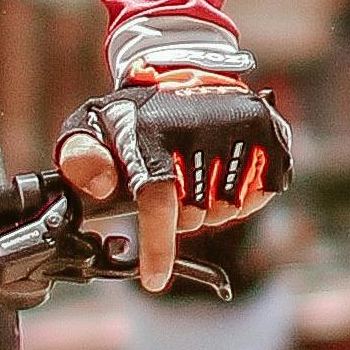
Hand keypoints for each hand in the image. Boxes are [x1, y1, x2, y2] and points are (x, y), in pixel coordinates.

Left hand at [55, 65, 290, 294]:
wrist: (183, 70)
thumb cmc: (132, 116)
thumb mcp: (89, 127)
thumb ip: (81, 159)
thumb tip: (100, 187)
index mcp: (153, 131)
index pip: (159, 198)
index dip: (158, 245)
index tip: (154, 280)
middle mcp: (200, 126)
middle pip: (194, 214)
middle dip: (180, 216)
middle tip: (171, 190)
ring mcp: (238, 127)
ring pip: (228, 209)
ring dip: (211, 207)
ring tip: (196, 178)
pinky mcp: (268, 130)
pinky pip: (261, 194)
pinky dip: (244, 197)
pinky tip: (225, 175)